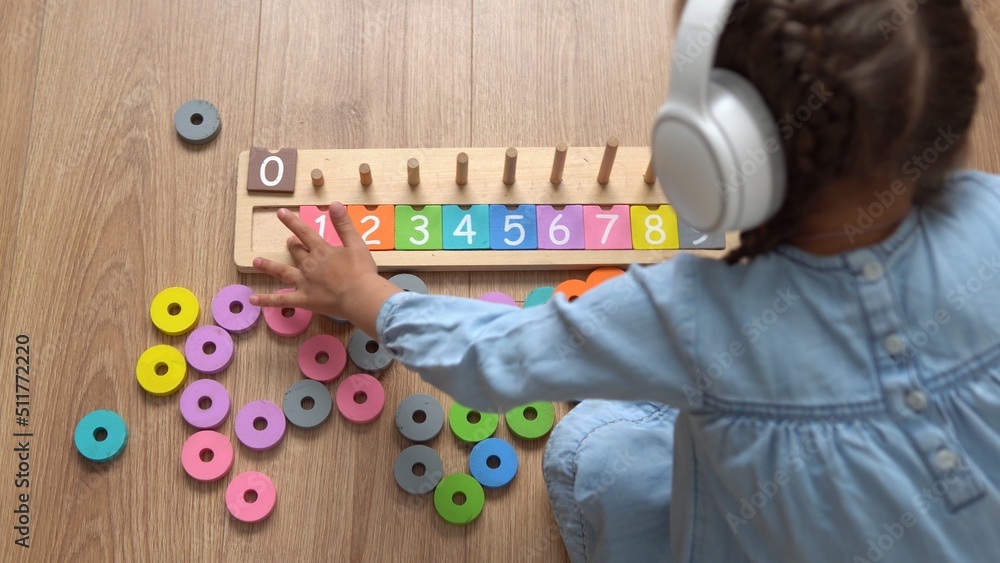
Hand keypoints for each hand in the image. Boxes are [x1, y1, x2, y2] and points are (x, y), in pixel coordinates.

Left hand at [249, 203, 400, 335]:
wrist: (360, 296)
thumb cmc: (361, 271)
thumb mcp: (356, 244)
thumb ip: (344, 224)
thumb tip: (334, 204)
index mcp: (321, 251)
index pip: (304, 232)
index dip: (291, 222)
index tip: (280, 213)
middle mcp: (309, 264)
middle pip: (296, 251)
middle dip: (292, 245)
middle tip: (290, 242)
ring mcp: (304, 282)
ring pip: (282, 272)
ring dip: (269, 266)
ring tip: (256, 261)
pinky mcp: (303, 299)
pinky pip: (281, 300)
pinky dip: (266, 300)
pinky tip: (253, 299)